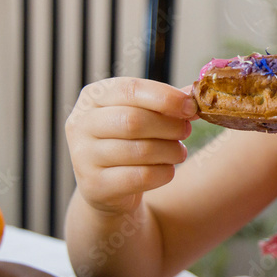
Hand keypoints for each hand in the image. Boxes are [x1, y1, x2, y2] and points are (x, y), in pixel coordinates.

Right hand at [65, 78, 196, 216]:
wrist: (106, 187)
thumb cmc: (127, 141)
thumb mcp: (142, 115)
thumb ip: (166, 102)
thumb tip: (196, 93)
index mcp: (92, 97)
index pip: (130, 89)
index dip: (164, 97)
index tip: (190, 107)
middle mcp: (80, 124)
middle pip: (134, 120)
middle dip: (169, 126)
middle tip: (186, 131)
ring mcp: (83, 156)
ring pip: (140, 150)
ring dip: (171, 151)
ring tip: (179, 152)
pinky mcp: (95, 185)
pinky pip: (141, 177)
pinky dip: (163, 173)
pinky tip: (168, 169)